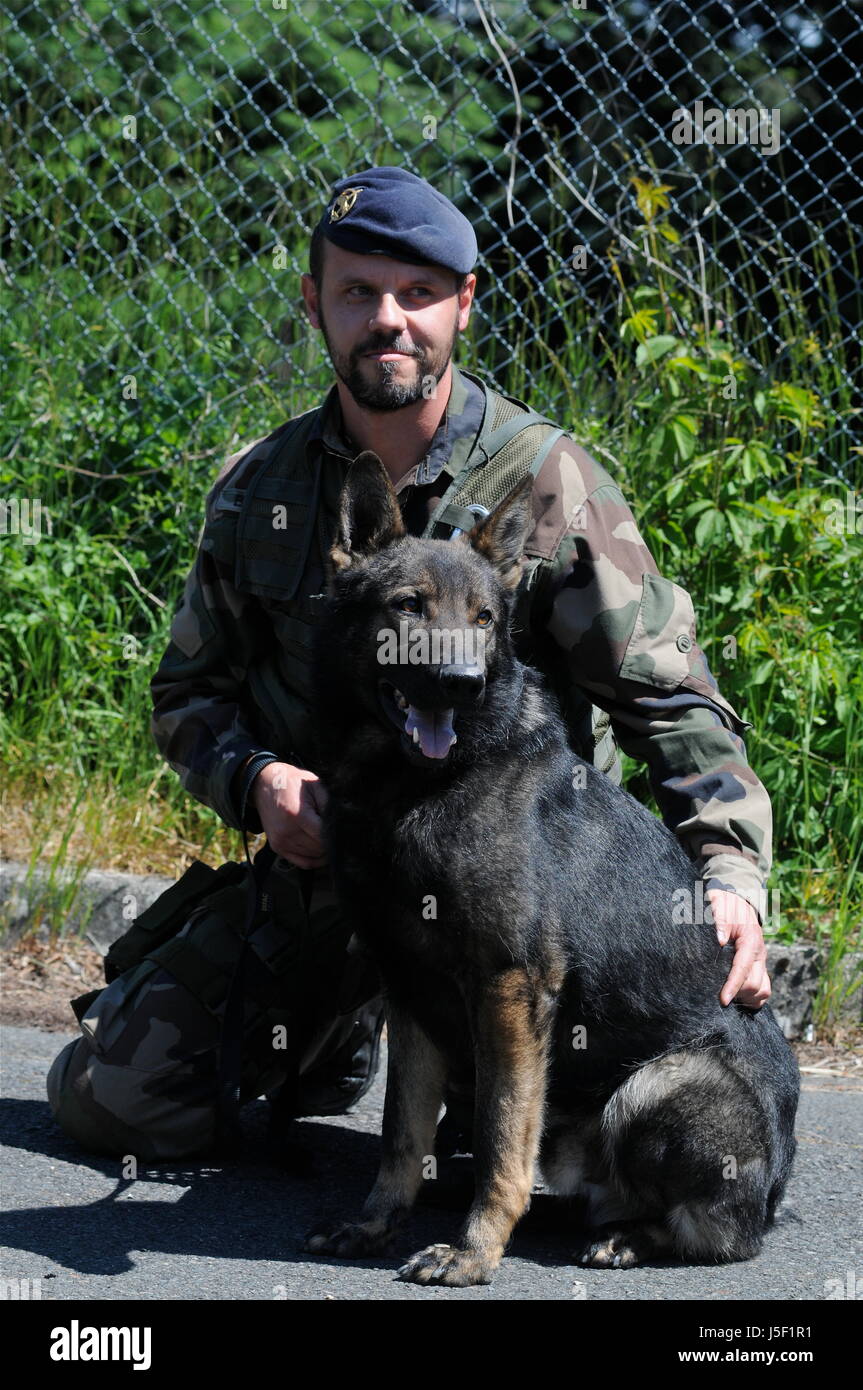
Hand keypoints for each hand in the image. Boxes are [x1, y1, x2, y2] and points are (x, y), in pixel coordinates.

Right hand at [251, 761, 329, 869]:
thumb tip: (337, 824)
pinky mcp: (277, 847)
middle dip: (330, 842)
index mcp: (297, 815)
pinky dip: (314, 860)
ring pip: (312, 856)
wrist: (264, 784)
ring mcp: (280, 841)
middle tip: (332, 831)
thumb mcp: (314, 784)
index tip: (340, 829)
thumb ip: (327, 804)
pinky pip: (302, 862)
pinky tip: (321, 852)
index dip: (335, 834)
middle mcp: (286, 832)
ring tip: (324, 836)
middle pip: (318, 848)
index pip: (323, 836)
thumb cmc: (292, 782)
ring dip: (322, 850)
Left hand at [707, 888, 770, 1008]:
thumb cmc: (725, 905)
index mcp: (751, 940)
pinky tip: (738, 998)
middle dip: (737, 993)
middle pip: (754, 985)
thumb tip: (721, 941)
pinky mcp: (759, 968)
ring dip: (746, 998)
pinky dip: (753, 999)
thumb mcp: (720, 905)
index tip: (723, 1000)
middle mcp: (760, 954)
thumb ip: (720, 920)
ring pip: (763, 991)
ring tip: (727, 996)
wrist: (736, 901)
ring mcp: (761, 962)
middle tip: (716, 994)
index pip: (743, 968)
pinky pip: (764, 990)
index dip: (733, 986)